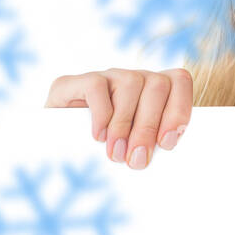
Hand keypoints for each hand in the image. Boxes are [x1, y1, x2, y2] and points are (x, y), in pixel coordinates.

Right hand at [44, 68, 192, 168]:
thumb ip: (156, 142)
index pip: (179, 80)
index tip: (168, 143)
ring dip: (126, 122)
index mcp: (155, 88)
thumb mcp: (137, 146)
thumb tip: (167, 153)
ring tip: (116, 152)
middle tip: (138, 159)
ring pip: (131, 83)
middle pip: (157, 85)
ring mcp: (105, 76)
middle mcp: (134, 77)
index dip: (179, 109)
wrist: (55, 148)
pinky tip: (98, 136)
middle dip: (149, 126)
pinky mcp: (73, 81)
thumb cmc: (109, 150)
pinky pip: (96, 86)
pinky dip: (101, 113)